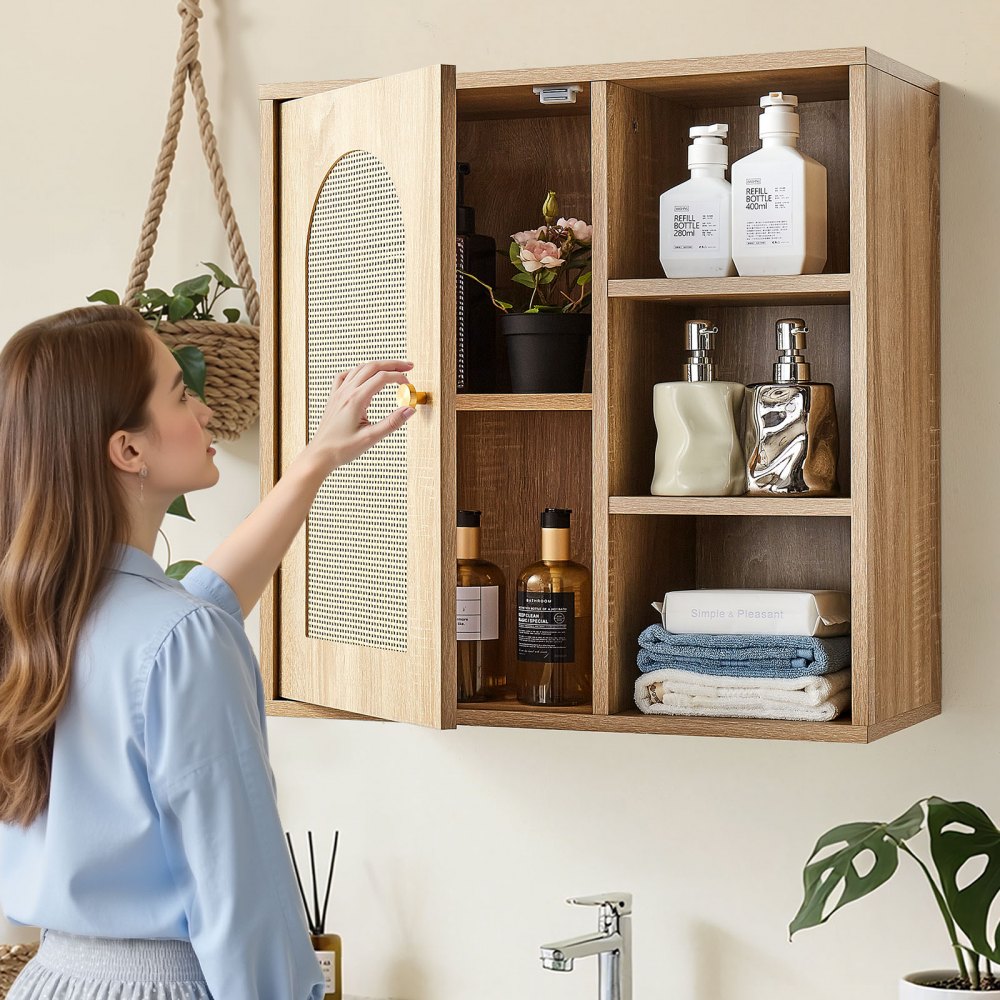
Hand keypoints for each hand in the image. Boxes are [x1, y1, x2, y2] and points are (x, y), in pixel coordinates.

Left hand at [307, 359, 416, 473]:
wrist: (320, 454)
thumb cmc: (341, 449)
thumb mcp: (371, 438)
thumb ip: (392, 423)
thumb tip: (409, 410)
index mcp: (355, 400)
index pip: (382, 378)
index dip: (399, 378)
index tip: (409, 385)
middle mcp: (346, 392)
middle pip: (372, 367)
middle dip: (392, 364)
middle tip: (408, 367)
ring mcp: (338, 393)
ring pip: (360, 368)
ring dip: (378, 365)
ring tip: (391, 369)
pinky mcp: (334, 397)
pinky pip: (345, 376)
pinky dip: (358, 371)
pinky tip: (364, 376)